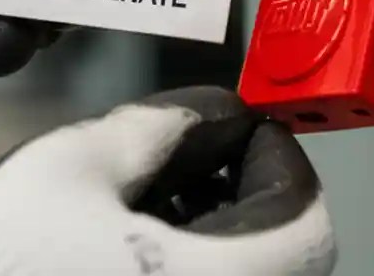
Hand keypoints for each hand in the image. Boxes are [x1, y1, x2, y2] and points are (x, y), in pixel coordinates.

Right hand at [0, 87, 336, 275]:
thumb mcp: (66, 170)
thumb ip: (153, 128)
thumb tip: (204, 113)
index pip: (306, 219)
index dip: (276, 156)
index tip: (235, 128)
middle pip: (279, 259)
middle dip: (236, 190)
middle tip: (183, 153)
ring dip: (209, 234)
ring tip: (139, 196)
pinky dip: (178, 270)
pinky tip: (120, 246)